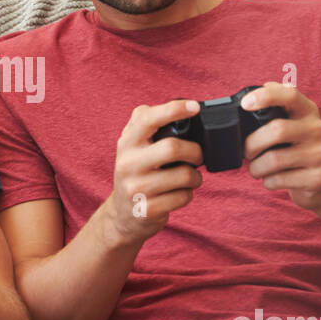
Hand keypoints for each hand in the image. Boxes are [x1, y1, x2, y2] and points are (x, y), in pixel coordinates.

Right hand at [103, 100, 204, 245]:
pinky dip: (188, 194)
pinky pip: (183, 197)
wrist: (123, 214)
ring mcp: (136, 189)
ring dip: (195, 176)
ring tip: (189, 177)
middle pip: (173, 148)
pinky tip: (178, 193)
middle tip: (198, 156)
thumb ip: (147, 122)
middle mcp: (127, 164)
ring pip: (184, 175)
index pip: (148, 118)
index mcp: (127, 143)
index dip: (174, 109)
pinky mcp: (147, 210)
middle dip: (195, 152)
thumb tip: (180, 105)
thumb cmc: (136, 172)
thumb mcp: (133, 145)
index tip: (194, 107)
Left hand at [241, 82, 320, 209]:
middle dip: (252, 144)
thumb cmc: (297, 150)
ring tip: (257, 169)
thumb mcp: (291, 126)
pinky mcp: (318, 178)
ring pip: (274, 159)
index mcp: (308, 111)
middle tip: (247, 152)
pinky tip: (271, 179)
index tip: (245, 104)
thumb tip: (246, 100)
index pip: (290, 95)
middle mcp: (318, 129)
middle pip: (276, 130)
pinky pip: (279, 179)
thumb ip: (273, 111)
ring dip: (256, 167)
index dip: (266, 96)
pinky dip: (267, 181)